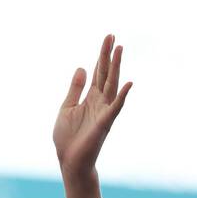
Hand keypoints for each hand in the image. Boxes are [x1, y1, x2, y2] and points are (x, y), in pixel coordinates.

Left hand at [53, 34, 131, 177]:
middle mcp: (100, 102)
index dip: (102, 55)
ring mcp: (104, 111)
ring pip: (112, 85)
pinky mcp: (104, 123)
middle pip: (106, 74)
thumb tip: (81, 67)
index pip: (98, 72)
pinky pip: (115, 107)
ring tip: (120, 50)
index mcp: (90, 98)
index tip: (108, 38)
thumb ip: (75, 89)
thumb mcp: (67, 107)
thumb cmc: (68, 138)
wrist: (69, 161)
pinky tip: (129, 83)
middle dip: (109, 56)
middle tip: (113, 37)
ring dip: (116, 68)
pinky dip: (123, 96)